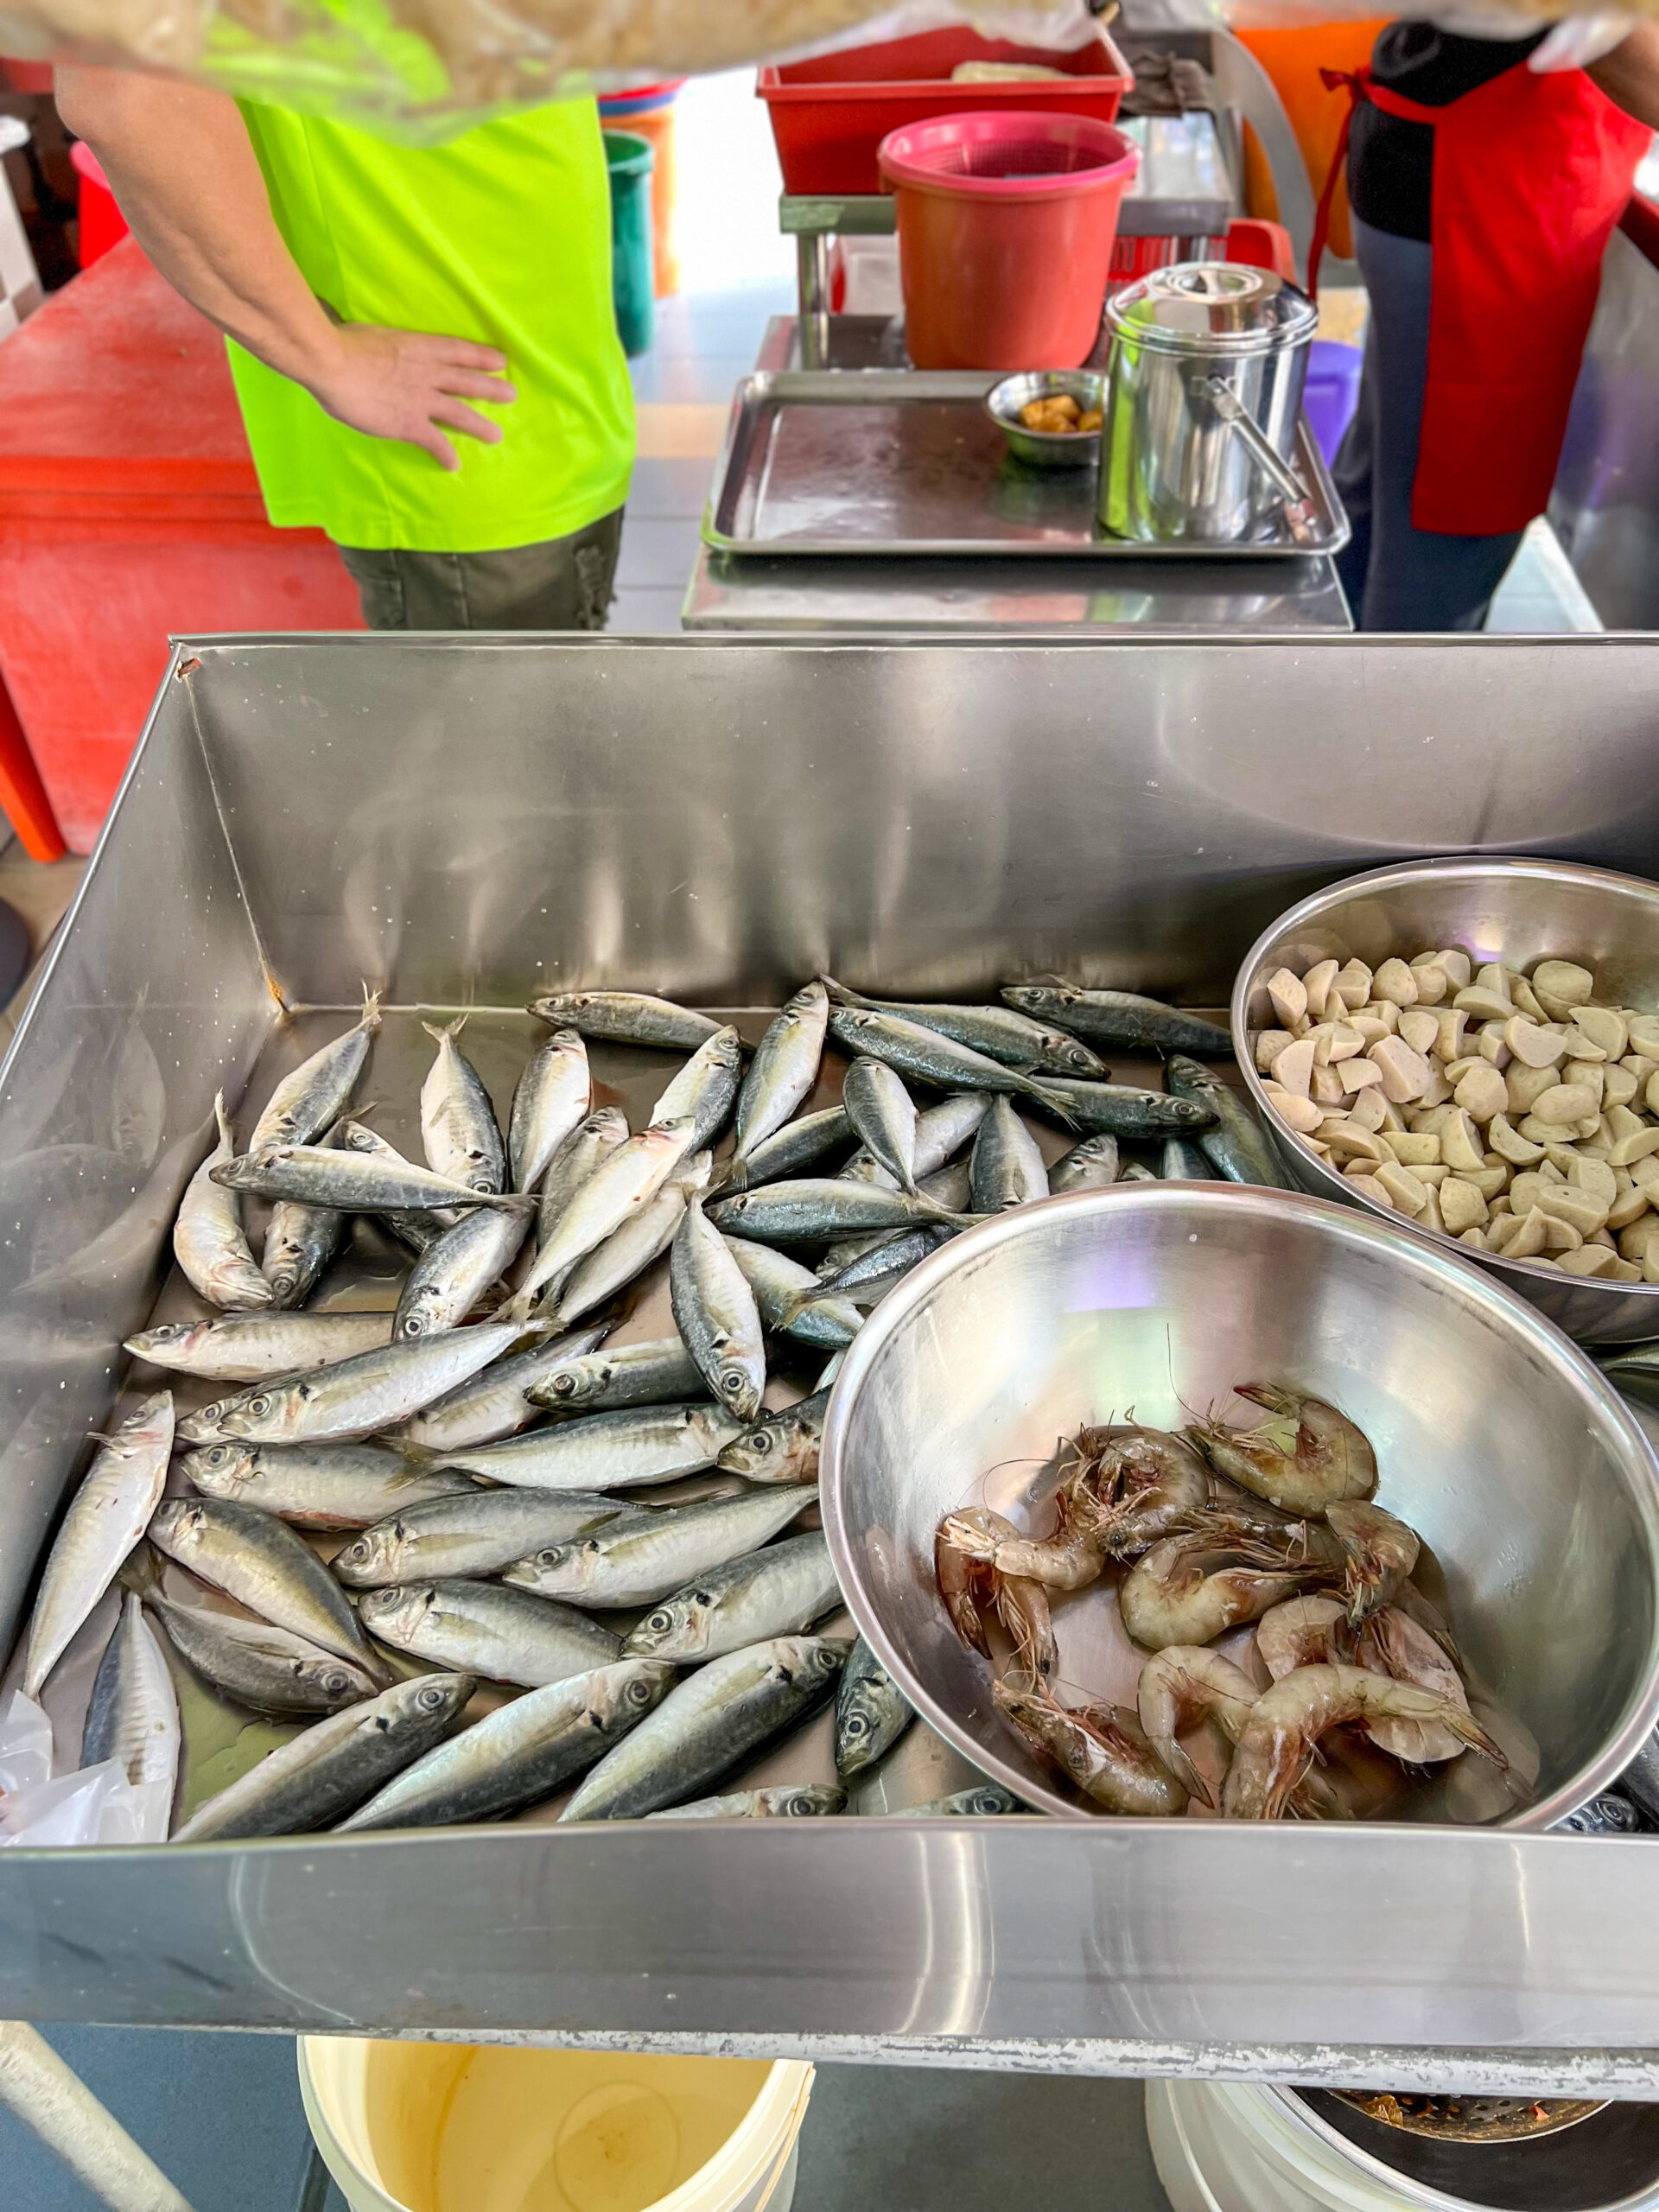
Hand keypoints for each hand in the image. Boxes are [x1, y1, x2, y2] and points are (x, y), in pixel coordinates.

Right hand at [305, 321, 517, 470]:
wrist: (330, 361)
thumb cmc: (342, 342)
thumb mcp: (373, 335)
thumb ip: (385, 346)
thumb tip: (378, 348)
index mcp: (418, 346)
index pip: (458, 350)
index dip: (481, 357)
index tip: (500, 362)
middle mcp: (427, 373)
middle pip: (467, 381)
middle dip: (491, 389)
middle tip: (511, 395)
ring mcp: (420, 399)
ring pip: (460, 412)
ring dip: (480, 425)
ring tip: (497, 436)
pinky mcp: (409, 424)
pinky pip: (435, 442)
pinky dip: (446, 454)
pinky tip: (454, 465)